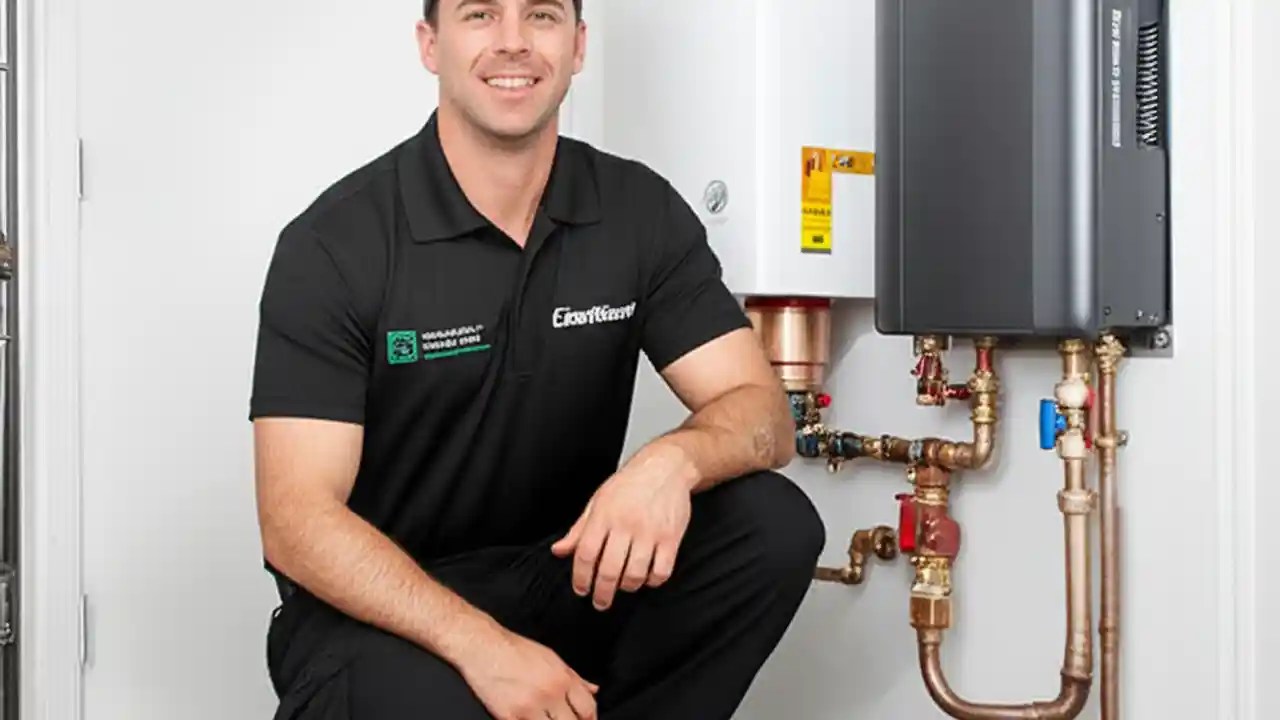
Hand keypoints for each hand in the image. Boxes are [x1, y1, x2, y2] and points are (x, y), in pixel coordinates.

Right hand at [454, 623, 598, 719]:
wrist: (483, 648)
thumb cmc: (516, 650)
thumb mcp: (551, 658)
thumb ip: (575, 677)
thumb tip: (593, 689)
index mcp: (561, 679)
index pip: (587, 709)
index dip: (590, 719)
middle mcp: (548, 694)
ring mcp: (528, 708)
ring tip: (544, 718)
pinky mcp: (508, 717)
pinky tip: (528, 719)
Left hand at [551, 444, 694, 609]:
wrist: (666, 468)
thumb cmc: (629, 485)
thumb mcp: (598, 501)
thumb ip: (579, 529)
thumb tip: (559, 551)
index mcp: (604, 515)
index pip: (585, 554)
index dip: (581, 577)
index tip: (581, 589)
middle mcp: (626, 524)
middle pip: (609, 570)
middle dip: (602, 593)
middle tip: (600, 602)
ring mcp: (650, 532)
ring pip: (635, 574)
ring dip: (626, 587)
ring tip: (623, 586)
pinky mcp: (671, 537)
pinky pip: (661, 571)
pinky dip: (652, 581)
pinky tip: (646, 577)